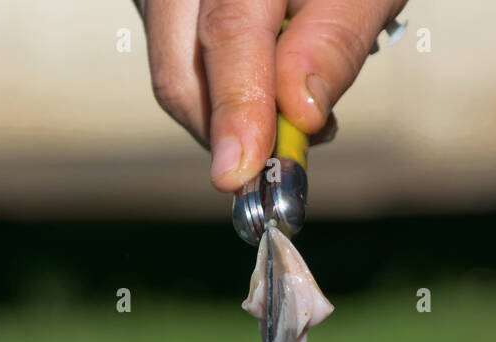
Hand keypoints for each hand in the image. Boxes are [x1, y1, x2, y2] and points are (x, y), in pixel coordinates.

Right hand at [135, 0, 407, 190]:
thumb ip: (334, 41)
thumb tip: (300, 115)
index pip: (228, 33)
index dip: (236, 109)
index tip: (241, 171)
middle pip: (179, 74)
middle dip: (231, 132)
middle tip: (291, 154)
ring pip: (176, 79)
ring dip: (231, 116)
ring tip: (295, 105)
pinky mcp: (160, 10)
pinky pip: (178, 67)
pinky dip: (222, 93)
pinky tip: (267, 82)